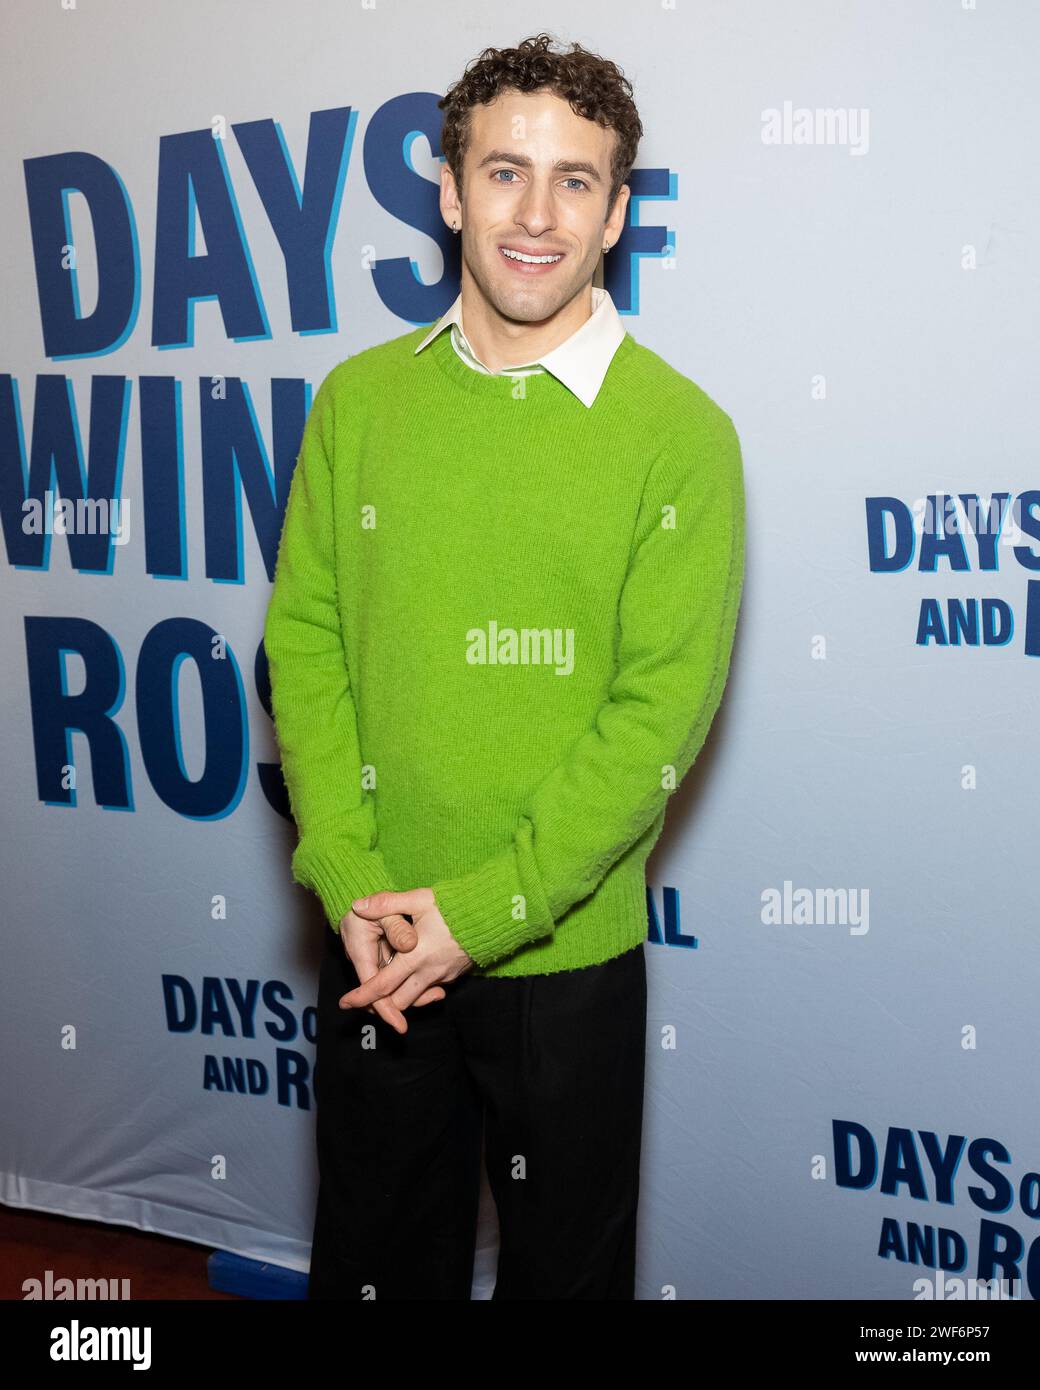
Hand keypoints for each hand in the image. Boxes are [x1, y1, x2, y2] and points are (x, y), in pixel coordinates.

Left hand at [340, 888, 473, 1032]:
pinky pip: (431, 988)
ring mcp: (443, 976)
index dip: (362, 996)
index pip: (382, 985)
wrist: (492, 914)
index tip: (345, 1002)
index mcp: (415, 957)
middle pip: (398, 1002)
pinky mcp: (454, 974)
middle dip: (380, 1005)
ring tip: (386, 989)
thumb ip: (388, 903)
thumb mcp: (420, 900)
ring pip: (415, 998)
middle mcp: (428, 972)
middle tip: (365, 1000)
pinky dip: (418, 988)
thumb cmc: (456, 905)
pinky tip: (412, 974)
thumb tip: (359, 905)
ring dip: (400, 998)